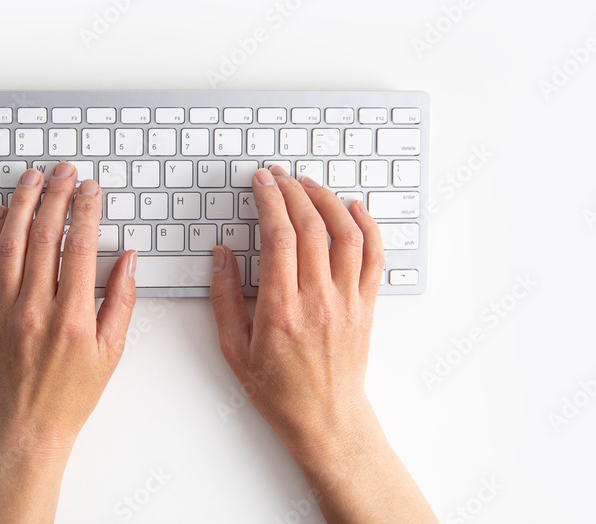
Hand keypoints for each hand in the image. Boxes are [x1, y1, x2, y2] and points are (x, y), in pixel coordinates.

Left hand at [0, 162, 136, 523]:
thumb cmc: (70, 395)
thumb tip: (127, 258)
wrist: (24, 430)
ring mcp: (3, 312)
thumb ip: (121, 301)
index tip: (91, 189)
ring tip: (31, 180)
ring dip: (21, 205)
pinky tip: (0, 216)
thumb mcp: (111, 352)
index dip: (86, 211)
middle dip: (55, 196)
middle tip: (63, 172)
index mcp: (73, 319)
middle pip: (43, 236)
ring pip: (10, 244)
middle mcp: (35, 310)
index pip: (79, 248)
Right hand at [209, 166, 435, 522]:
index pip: (277, 238)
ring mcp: (347, 302)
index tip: (260, 182)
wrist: (326, 420)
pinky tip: (353, 209)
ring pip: (345, 235)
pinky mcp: (366, 306)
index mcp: (281, 311)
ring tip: (308, 184)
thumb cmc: (278, 390)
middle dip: (292, 191)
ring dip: (327, 200)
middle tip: (277, 175)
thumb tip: (222, 255)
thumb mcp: (234, 350)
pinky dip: (367, 226)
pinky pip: (374, 256)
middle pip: (310, 227)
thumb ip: (224, 299)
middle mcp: (318, 301)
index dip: (269, 201)